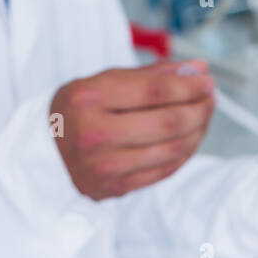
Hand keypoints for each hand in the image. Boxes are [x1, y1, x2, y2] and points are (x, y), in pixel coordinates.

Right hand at [50, 61, 214, 200]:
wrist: (46, 154)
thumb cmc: (80, 111)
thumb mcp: (104, 82)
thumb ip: (151, 76)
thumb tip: (198, 70)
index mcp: (90, 98)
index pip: (154, 92)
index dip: (189, 87)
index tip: (207, 82)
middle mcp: (96, 134)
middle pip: (167, 123)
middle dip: (198, 110)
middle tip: (211, 101)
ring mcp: (106, 166)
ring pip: (171, 150)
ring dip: (196, 134)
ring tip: (203, 120)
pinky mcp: (117, 188)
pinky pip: (164, 171)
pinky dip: (183, 154)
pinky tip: (189, 140)